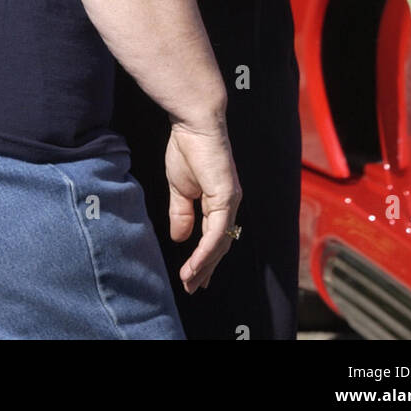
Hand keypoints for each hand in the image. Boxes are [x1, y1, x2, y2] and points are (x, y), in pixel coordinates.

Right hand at [165, 120, 241, 293]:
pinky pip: (217, 232)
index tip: (194, 277)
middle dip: (206, 269)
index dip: (204, 259)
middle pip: (220, 245)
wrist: (193, 123)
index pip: (215, 237)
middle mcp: (229, 204)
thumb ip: (181, 213)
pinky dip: (206, 252)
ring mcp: (230, 201)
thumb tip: (181, 239)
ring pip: (220, 243)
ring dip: (204, 266)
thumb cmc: (187, 148)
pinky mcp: (226, 197)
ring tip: (189, 282)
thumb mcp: (180, 188)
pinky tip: (195, 265)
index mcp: (219, 200)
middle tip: (193, 288)